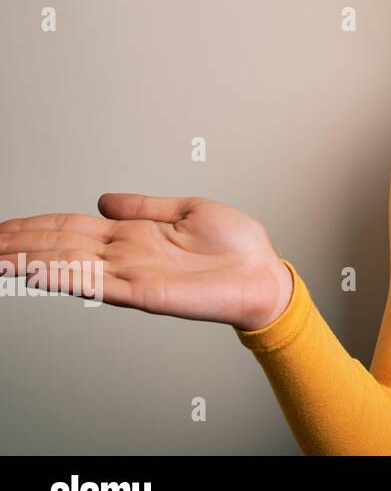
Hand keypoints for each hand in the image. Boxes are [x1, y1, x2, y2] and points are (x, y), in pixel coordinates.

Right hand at [0, 193, 293, 331]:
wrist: (264, 275)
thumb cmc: (237, 247)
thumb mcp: (189, 210)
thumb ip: (144, 206)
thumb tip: (104, 199)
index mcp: (133, 235)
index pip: (70, 228)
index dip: (34, 227)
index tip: (1, 229)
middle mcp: (125, 255)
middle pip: (58, 244)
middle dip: (19, 243)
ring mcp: (130, 273)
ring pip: (67, 264)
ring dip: (28, 259)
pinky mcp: (143, 291)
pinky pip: (96, 282)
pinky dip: (64, 275)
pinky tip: (36, 269)